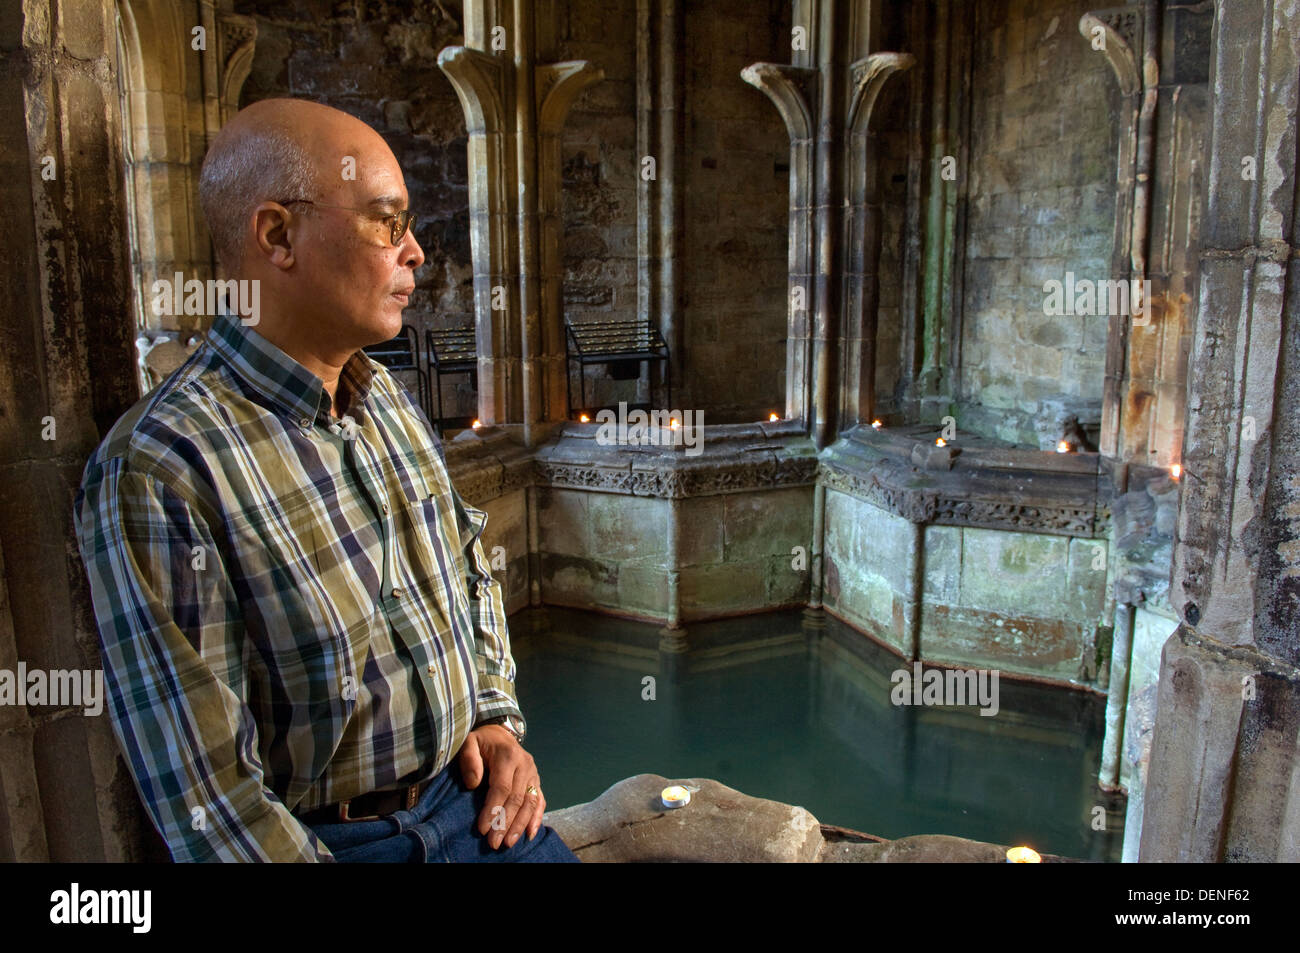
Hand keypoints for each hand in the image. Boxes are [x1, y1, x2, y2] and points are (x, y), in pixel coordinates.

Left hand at [457, 725, 545, 849]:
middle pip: (517, 798)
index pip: (502, 787)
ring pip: (530, 802)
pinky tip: (529, 834)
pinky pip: (540, 801)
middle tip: (494, 843)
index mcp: (508, 755)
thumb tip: (473, 784)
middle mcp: (525, 765)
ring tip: (509, 843)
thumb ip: (469, 760)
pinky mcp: (536, 781)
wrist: (500, 734)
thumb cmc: (481, 742)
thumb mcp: (469, 743)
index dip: (493, 809)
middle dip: (506, 823)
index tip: (483, 829)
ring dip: (520, 825)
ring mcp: (533, 773)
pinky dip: (536, 819)